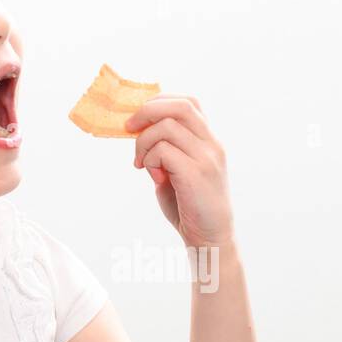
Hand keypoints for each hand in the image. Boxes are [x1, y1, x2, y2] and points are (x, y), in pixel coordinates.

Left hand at [123, 95, 234, 247]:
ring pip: (166, 127)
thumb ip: (165, 151)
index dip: (160, 102)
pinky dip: (150, 160)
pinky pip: (163, 151)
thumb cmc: (190, 207)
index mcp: (209, 141)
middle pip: (179, 106)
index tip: (139, 119)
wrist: (210, 239)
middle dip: (147, 112)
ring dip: (144, 143)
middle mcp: (211, 145)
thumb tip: (137, 132)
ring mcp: (206, 158)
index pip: (188, 103)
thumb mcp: (177, 172)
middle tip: (129, 129)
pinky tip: (154, 177)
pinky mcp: (196, 174)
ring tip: (142, 163)